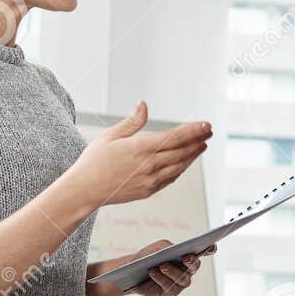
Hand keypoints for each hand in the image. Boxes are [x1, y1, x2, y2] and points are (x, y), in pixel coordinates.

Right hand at [69, 101, 210, 208]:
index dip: (193, 130)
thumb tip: (144, 105)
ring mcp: (150, 179)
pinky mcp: (149, 190)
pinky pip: (171, 178)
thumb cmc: (94, 162)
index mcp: (140, 148)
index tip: (206, 125)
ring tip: (202, 145)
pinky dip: (181, 168)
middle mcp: (148, 165)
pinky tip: (185, 161)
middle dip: (198, 140)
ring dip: (193, 155)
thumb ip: (132, 122)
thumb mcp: (110, 136)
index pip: (174, 137)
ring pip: (179, 165)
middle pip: (182, 151)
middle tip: (209, 132)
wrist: (85, 190)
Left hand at [120, 242, 215, 295]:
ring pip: (182, 278)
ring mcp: (181, 282)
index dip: (209, 249)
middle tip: (185, 257)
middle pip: (194, 266)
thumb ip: (167, 247)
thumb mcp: (158, 247)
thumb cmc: (150, 255)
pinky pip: (168, 286)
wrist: (134, 269)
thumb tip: (172, 250)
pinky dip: (160, 278)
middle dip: (191, 261)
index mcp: (189, 255)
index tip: (211, 245)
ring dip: (172, 271)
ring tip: (162, 265)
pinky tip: (152, 272)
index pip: (204, 252)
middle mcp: (188, 270)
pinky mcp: (171, 292)